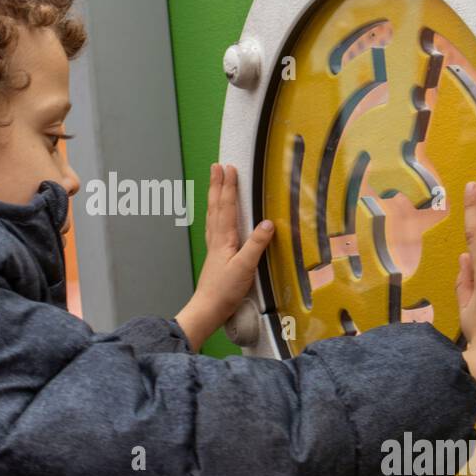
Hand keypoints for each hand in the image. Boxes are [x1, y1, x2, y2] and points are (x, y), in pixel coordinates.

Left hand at [175, 164, 274, 348]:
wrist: (207, 309)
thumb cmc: (224, 291)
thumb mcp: (245, 267)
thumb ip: (256, 245)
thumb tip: (268, 223)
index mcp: (224, 239)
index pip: (227, 207)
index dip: (229, 187)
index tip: (230, 168)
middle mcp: (217, 239)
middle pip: (216, 206)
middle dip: (217, 185)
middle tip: (216, 166)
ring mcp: (214, 247)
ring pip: (213, 214)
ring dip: (214, 196)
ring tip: (214, 183)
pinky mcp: (215, 255)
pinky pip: (213, 226)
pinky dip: (214, 214)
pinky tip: (216, 217)